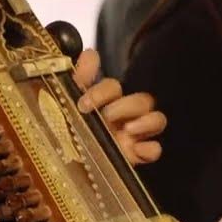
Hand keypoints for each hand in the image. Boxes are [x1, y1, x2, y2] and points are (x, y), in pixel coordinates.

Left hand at [72, 47, 165, 164]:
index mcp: (106, 103)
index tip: (83, 104)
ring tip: (128, 130)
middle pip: (143, 100)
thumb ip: (79, 79)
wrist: (63, 167)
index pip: (114, 87)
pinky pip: (156, 149)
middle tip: (107, 116)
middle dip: (127, 106)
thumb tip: (90, 53)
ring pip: (158, 120)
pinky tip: (136, 150)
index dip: (102, 91)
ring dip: (147, 122)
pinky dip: (151, 149)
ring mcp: (133, 137)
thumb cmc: (66, 133)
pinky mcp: (136, 157)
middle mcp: (123, 117)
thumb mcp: (66, 103)